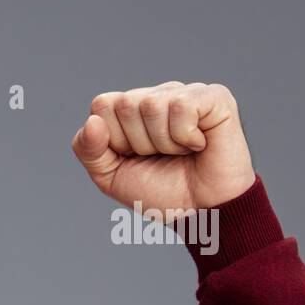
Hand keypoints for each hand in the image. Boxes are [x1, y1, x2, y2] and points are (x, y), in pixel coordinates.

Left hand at [71, 81, 255, 211]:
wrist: (200, 211)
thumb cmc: (160, 192)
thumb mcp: (110, 176)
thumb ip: (88, 149)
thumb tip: (92, 121)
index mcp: (132, 109)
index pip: (102, 105)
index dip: (114, 139)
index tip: (135, 156)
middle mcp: (159, 95)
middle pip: (124, 104)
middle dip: (139, 143)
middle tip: (161, 157)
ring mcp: (187, 93)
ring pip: (151, 105)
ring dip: (163, 143)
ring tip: (181, 152)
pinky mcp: (215, 96)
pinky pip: (181, 107)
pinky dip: (185, 136)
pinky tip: (199, 144)